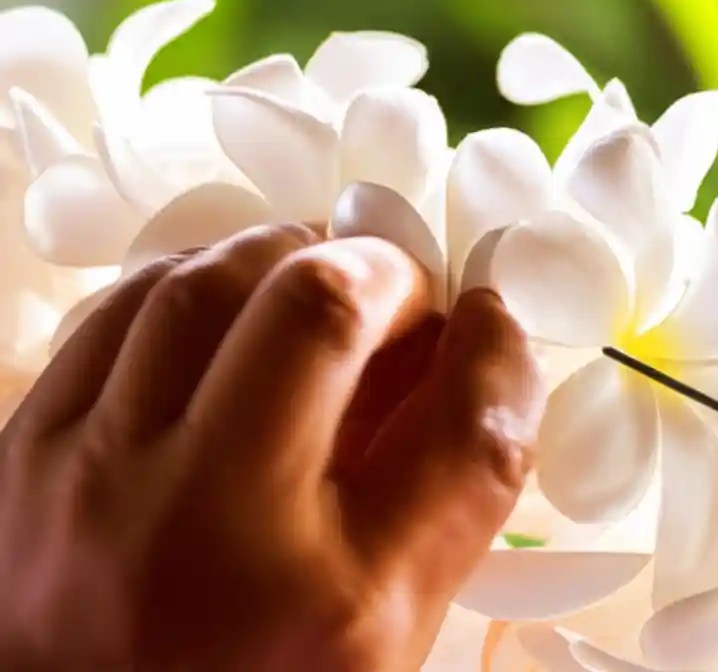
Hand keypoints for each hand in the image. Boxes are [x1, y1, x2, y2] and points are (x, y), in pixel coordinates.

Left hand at [0, 224, 541, 670]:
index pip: (466, 433)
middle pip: (325, 310)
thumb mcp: (379, 639)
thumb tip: (455, 357)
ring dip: (289, 254)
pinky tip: (231, 306)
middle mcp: (217, 533)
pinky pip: (122, 307)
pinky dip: (196, 282)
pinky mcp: (22, 452)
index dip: (500, 354)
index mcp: (340, 610)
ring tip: (322, 279)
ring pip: (207, 281)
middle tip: (404, 293)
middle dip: (389, 271)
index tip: (488, 330)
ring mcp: (99, 482)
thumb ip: (437, 510)